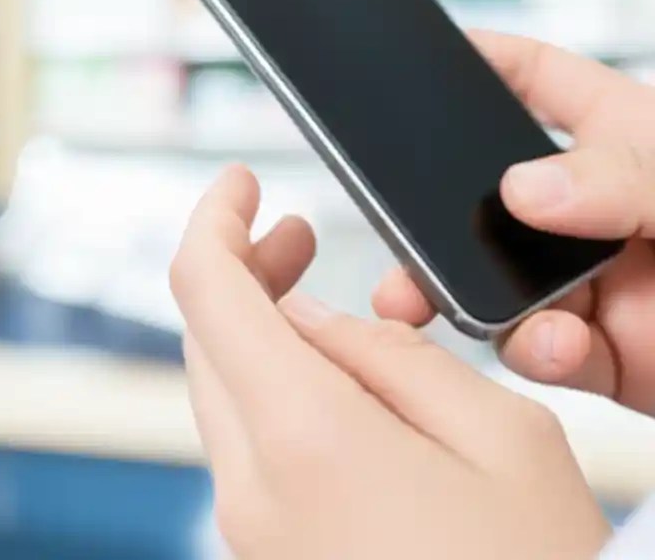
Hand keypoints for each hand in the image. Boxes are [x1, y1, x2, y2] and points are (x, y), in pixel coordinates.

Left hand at [172, 166, 609, 558]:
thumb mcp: (501, 438)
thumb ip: (396, 360)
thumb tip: (322, 326)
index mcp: (301, 435)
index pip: (206, 291)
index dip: (213, 221)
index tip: (238, 185)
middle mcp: (249, 485)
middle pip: (205, 341)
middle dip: (242, 274)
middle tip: (298, 237)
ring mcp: (249, 529)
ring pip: (221, 395)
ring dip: (257, 335)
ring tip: (324, 306)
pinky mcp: (264, 556)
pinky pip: (246, 451)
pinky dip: (271, 396)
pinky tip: (332, 389)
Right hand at [374, 30, 654, 415]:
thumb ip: (626, 178)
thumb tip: (522, 187)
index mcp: (630, 139)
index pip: (543, 84)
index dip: (486, 63)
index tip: (425, 55)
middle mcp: (600, 211)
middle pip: (487, 197)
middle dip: (426, 214)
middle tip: (385, 231)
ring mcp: (599, 284)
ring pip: (497, 281)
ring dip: (458, 292)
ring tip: (428, 302)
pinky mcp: (607, 356)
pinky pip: (542, 351)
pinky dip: (534, 352)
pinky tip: (553, 347)